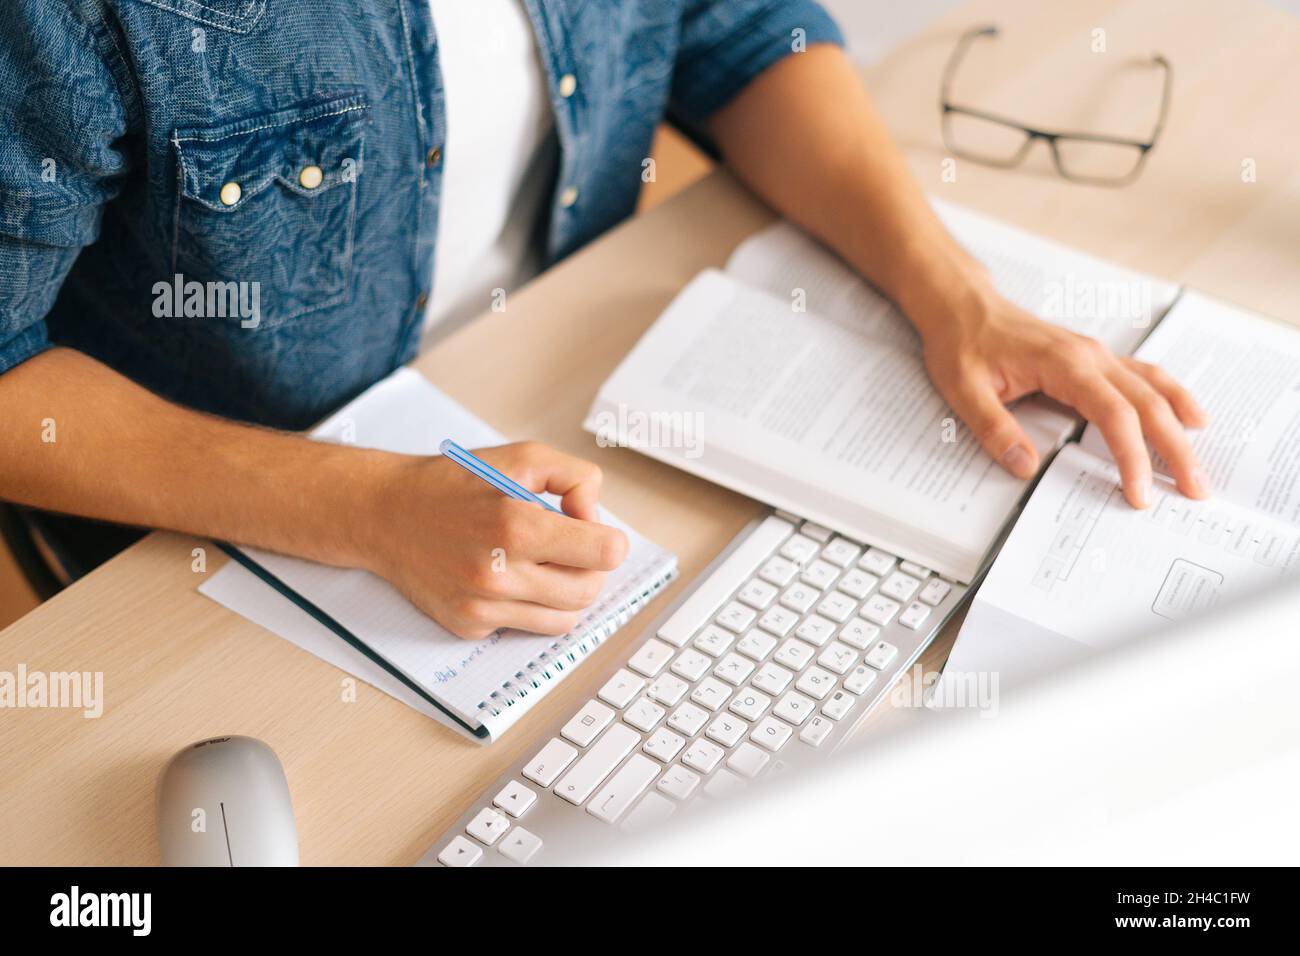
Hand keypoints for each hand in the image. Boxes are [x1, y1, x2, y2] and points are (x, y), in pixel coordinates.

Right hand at [365, 442, 628, 638]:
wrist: (386, 514)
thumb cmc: (453, 483)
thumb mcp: (522, 457)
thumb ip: (576, 478)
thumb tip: (596, 518)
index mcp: (517, 526)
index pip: (605, 553)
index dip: (607, 539)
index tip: (592, 531)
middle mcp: (499, 573)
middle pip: (589, 590)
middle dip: (590, 567)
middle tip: (569, 547)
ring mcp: (483, 606)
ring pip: (564, 618)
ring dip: (566, 591)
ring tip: (543, 563)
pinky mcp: (469, 626)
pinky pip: (526, 627)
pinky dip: (529, 606)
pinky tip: (509, 577)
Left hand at [919, 287, 1207, 507]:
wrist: (961, 305)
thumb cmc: (962, 342)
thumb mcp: (965, 390)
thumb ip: (995, 429)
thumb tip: (1025, 466)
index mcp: (1064, 363)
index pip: (1113, 414)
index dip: (1131, 456)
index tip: (1139, 491)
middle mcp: (1089, 355)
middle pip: (1148, 404)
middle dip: (1174, 449)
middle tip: (1195, 488)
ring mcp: (1095, 354)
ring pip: (1153, 389)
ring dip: (1180, 426)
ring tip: (1198, 465)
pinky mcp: (1092, 357)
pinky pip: (1143, 376)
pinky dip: (1170, 397)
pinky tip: (1188, 417)